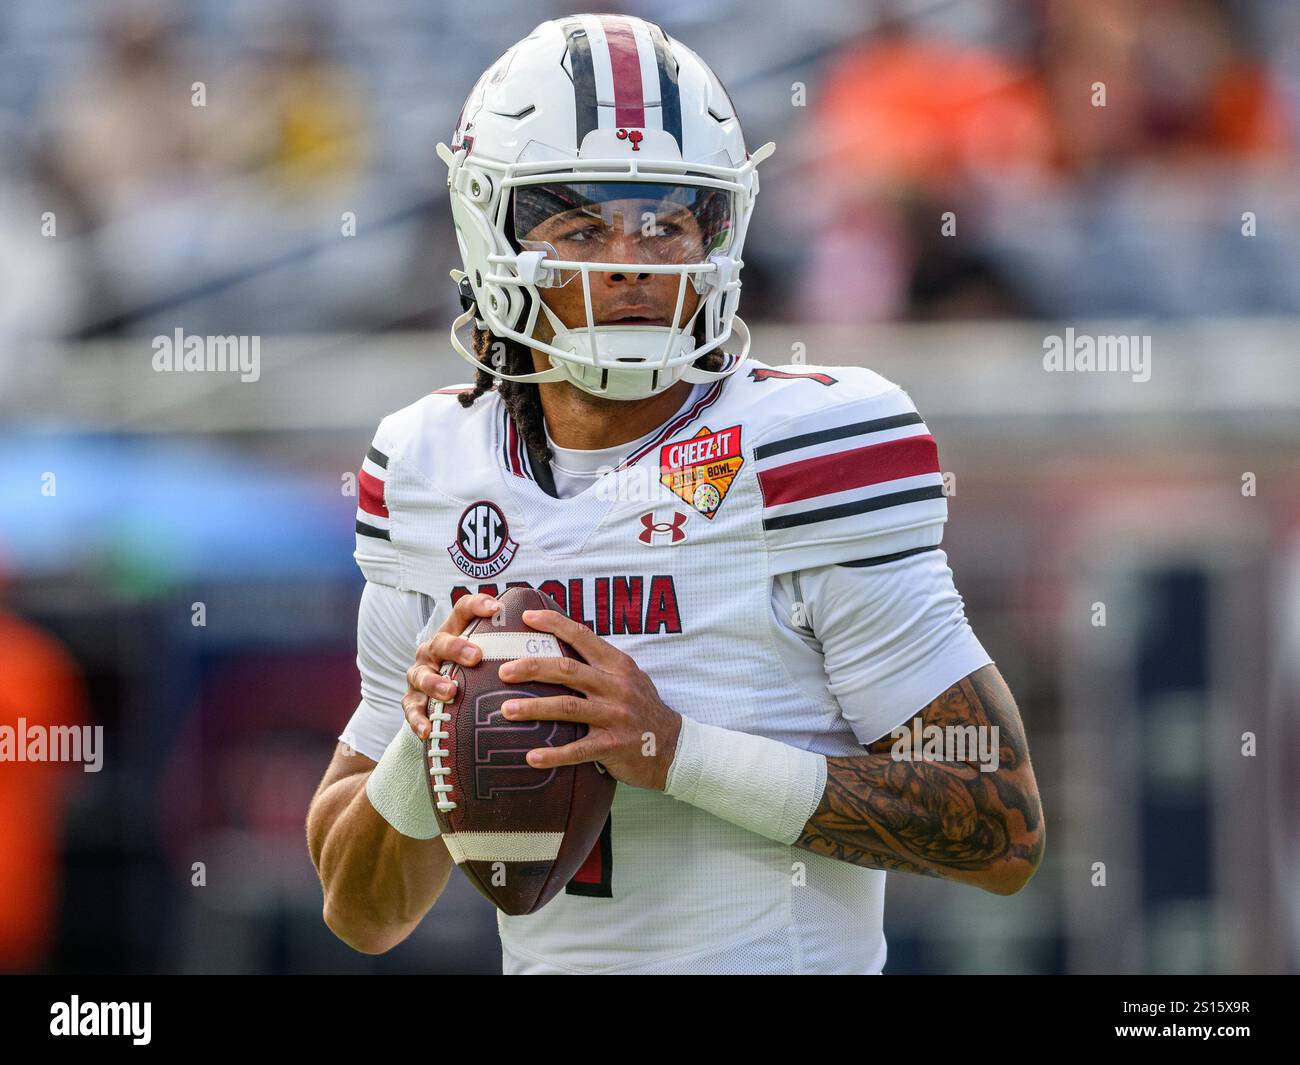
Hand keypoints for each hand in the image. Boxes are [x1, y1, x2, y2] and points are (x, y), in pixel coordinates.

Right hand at [401, 592, 500, 740]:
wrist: (442, 701)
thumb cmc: (475, 673)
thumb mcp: (490, 657)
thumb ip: (512, 648)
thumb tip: (556, 641)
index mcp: (454, 632)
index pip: (463, 610)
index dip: (477, 605)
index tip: (496, 608)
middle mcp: (433, 650)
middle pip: (441, 641)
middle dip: (457, 647)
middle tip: (476, 656)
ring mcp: (420, 674)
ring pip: (422, 675)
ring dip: (434, 682)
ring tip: (451, 691)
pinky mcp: (412, 700)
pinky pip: (412, 709)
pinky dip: (418, 719)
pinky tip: (429, 730)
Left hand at [497, 609, 681, 790]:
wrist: (674, 747)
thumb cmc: (643, 710)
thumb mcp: (629, 678)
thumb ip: (600, 665)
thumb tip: (561, 646)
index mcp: (618, 665)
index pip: (583, 636)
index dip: (554, 624)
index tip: (526, 618)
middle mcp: (616, 686)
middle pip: (567, 670)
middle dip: (532, 668)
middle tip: (503, 671)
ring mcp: (615, 716)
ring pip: (568, 707)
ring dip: (533, 708)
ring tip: (506, 710)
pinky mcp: (613, 746)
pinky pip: (578, 749)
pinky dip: (553, 754)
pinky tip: (531, 757)